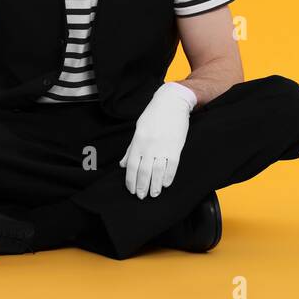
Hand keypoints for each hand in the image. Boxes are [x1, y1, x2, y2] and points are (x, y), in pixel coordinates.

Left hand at [118, 82, 195, 197]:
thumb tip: (123, 164)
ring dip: (155, 185)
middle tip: (142, 196)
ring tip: (154, 194)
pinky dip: (168, 177)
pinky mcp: (176, 147)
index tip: (131, 190)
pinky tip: (165, 184)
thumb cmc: (154, 115)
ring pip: (157, 172)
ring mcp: (163, 147)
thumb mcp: (139, 129)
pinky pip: (171, 166)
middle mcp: (149, 146)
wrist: (172, 102)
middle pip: (144, 172)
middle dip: (142, 186)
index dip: (131, 180)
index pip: (132, 166)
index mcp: (138, 141)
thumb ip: (131, 148)